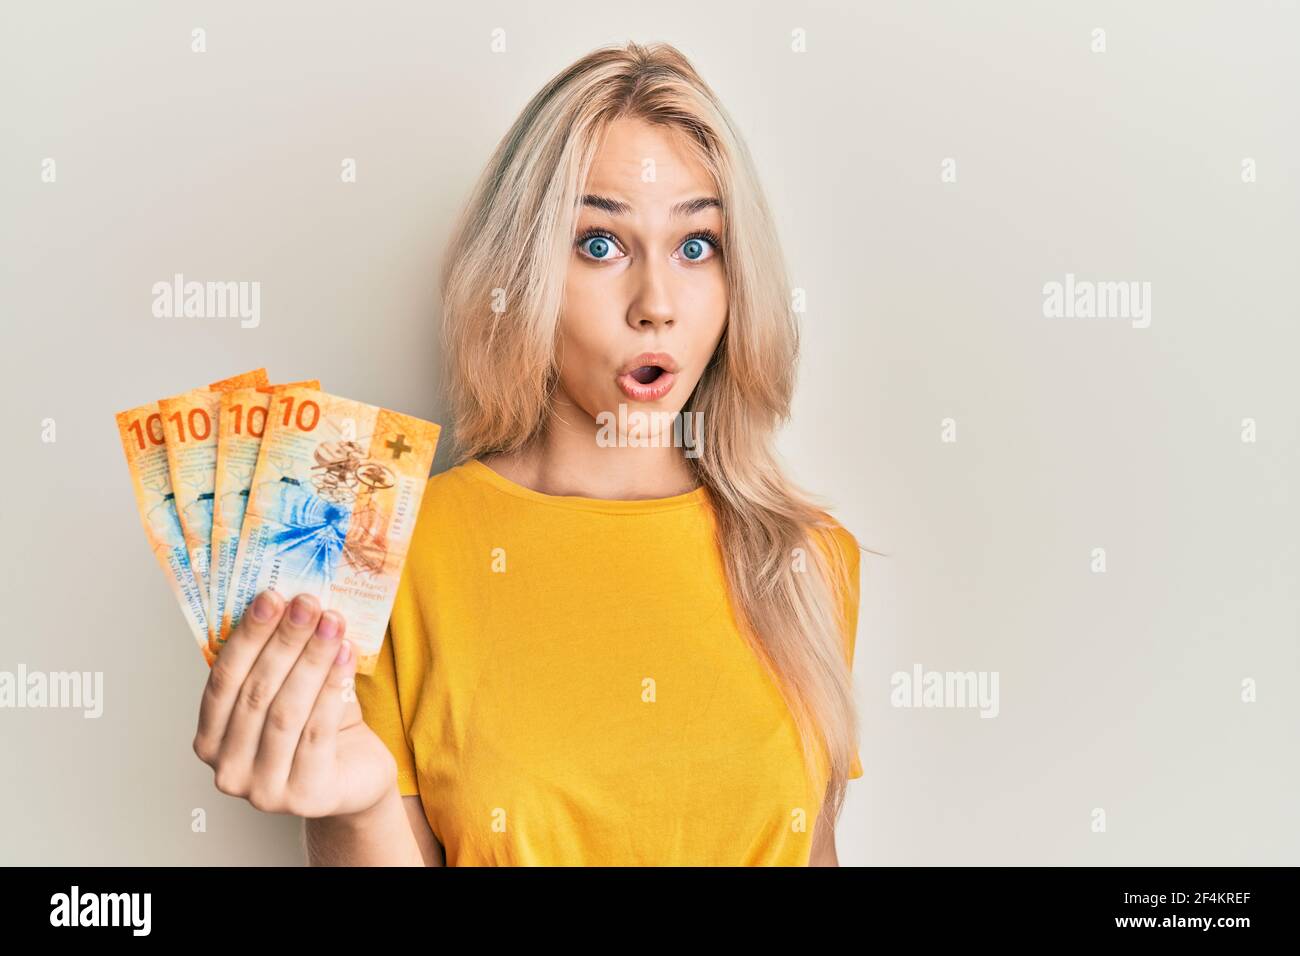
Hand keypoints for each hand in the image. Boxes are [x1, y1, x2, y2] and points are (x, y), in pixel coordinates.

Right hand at [193, 590, 397, 818]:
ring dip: (311, 659)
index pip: (222, 681)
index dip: (247, 637)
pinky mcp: (305, 796)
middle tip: (307, 602)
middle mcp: (228, 770)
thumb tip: (284, 600)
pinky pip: (317, 732)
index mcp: (210, 740)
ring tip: (332, 623)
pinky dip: (332, 688)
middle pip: (255, 693)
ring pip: (286, 711)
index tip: (271, 597)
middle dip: (284, 641)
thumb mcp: (287, 692)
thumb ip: (274, 661)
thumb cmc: (316, 729)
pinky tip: (346, 656)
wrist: (356, 776)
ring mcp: (263, 790)